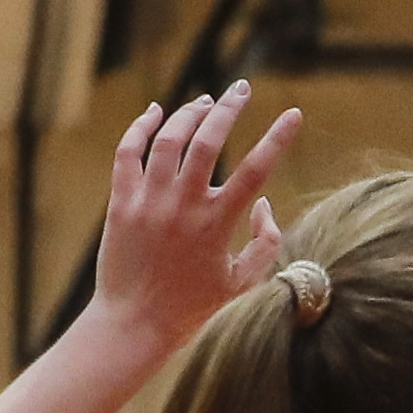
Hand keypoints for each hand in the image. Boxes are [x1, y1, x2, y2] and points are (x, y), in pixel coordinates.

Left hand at [89, 83, 302, 349]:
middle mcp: (183, 207)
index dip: (278, 138)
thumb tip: (265, 203)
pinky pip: (127, 153)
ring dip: (188, 114)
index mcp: (218, 225)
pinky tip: (155, 112)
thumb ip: (266, 242)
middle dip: (228, 108)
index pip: (256, 170)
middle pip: (207, 142)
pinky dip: (140, 127)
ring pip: (168, 140)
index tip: (293, 113)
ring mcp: (148, 202)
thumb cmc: (193, 308)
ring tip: (204, 103)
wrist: (134, 324)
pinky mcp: (120, 204)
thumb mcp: (242, 282)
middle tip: (240, 88)